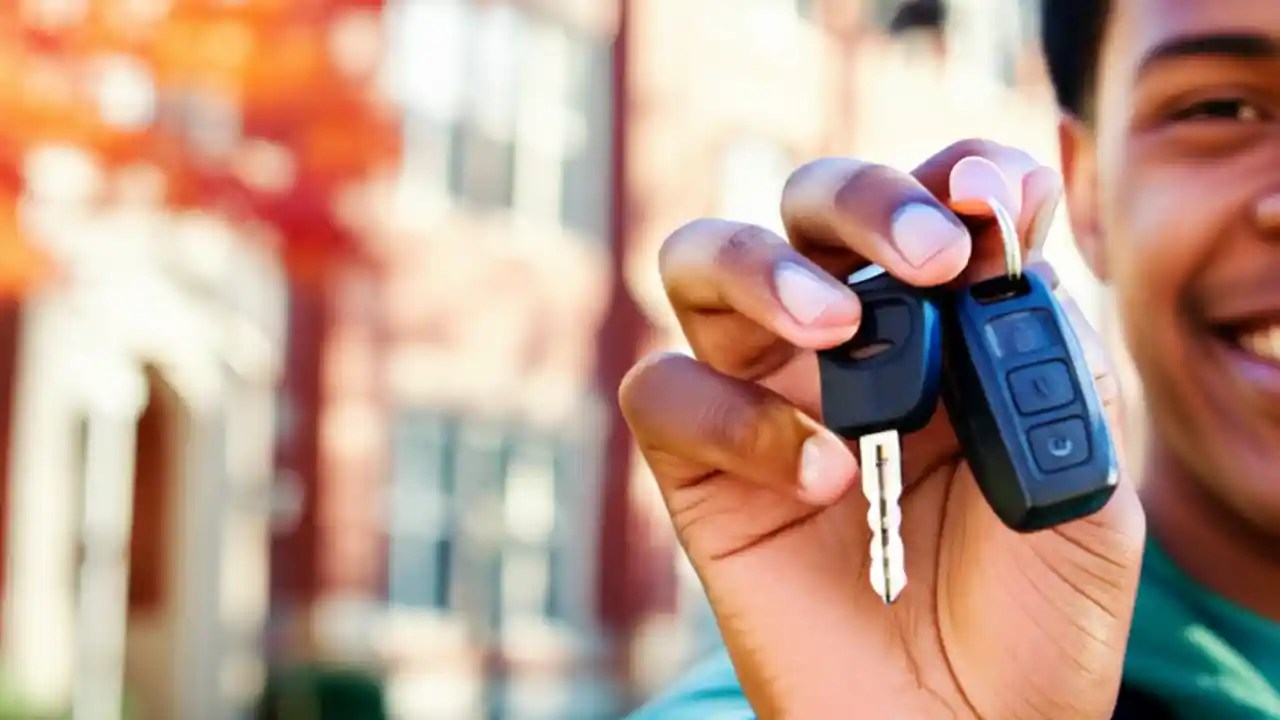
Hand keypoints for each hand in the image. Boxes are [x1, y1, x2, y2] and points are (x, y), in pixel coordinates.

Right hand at [619, 140, 1145, 718]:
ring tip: (836, 330)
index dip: (950, 175)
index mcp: (941, 326)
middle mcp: (841, 343)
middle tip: (923, 259)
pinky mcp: (698, 472)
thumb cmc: (1034, 611)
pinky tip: (821, 476)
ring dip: (762, 270)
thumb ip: (1042, 352)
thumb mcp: (1082, 473)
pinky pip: (666, 395)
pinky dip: (733, 418)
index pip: (924, 201)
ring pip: (699, 261)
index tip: (995, 204)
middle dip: (859, 200)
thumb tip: (992, 230)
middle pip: (804, 203)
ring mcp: (760, 398)